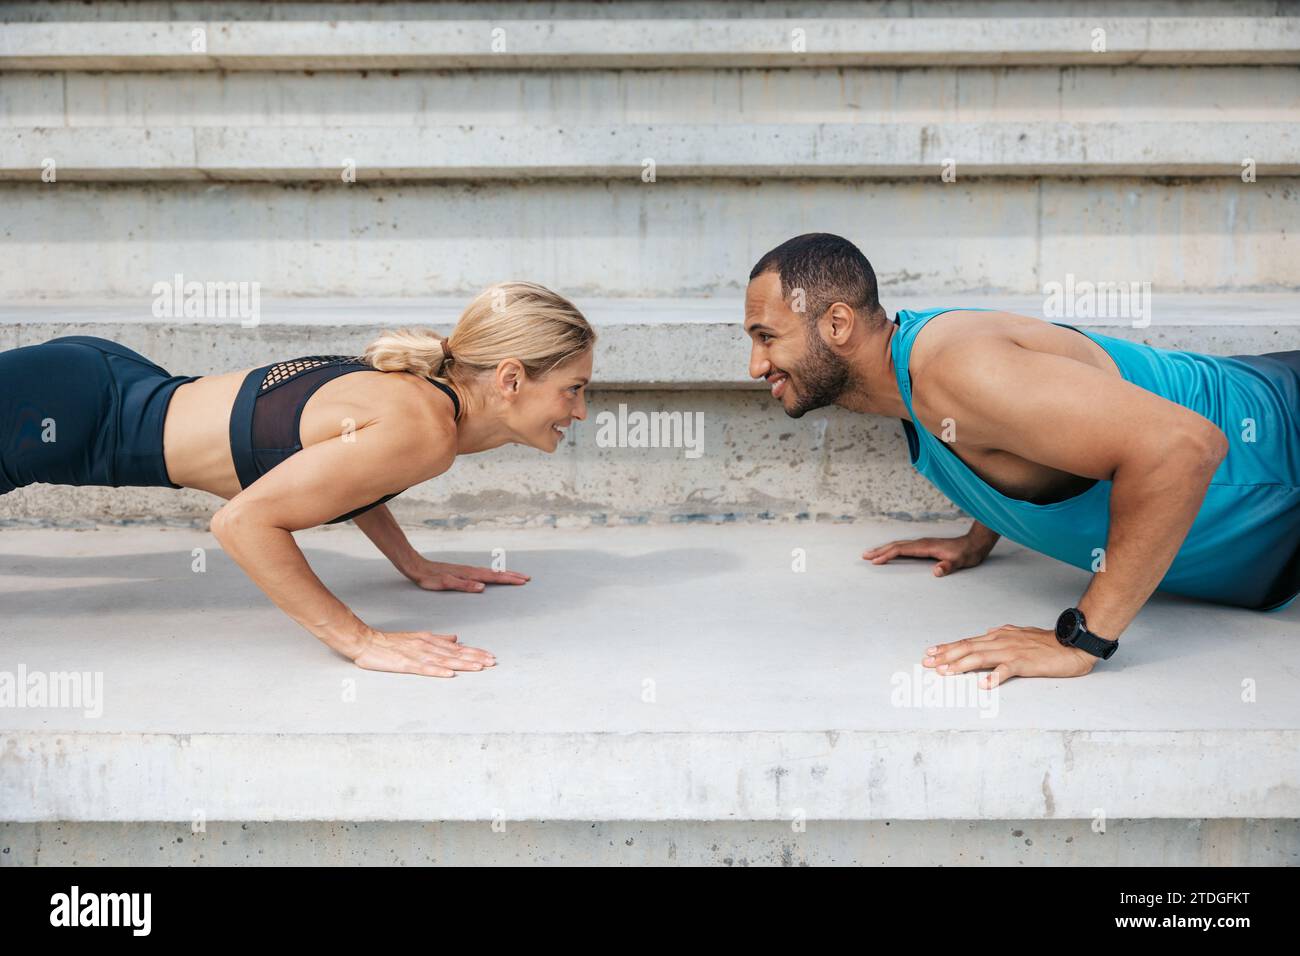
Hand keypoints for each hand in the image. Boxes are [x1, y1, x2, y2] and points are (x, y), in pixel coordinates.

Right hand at [352, 628, 495, 676]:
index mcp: (430, 641)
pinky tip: (450, 674)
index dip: (474, 652)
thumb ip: (438, 639)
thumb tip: (456, 638)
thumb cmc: (390, 642)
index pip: (457, 647)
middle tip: (492, 662)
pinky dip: (438, 671)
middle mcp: (427, 646)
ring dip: (463, 664)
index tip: (489, 656)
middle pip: (455, 653)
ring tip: (479, 667)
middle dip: (475, 658)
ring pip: (445, 660)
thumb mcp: (418, 637)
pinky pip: (425, 668)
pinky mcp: (406, 664)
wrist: (367, 642)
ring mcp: (417, 655)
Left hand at [402, 557, 529, 591]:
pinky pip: (484, 573)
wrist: (417, 566)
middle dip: (511, 575)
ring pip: (491, 572)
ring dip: (504, 574)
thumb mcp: (444, 583)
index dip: (508, 579)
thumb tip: (482, 587)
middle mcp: (470, 571)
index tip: (522, 581)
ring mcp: (467, 570)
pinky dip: (493, 574)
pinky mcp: (463, 572)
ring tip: (516, 576)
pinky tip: (493, 576)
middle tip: (526, 578)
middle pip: (496, 573)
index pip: (493, 577)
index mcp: (469, 574)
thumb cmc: (429, 577)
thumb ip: (463, 585)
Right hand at [863, 533, 991, 576]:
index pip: (901, 550)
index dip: (887, 555)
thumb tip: (936, 572)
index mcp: (925, 547)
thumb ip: (948, 566)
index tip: (875, 561)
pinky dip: (893, 549)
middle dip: (879, 551)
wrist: (974, 544)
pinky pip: (904, 547)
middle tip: (864, 556)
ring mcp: (922, 543)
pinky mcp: (924, 546)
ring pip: (898, 545)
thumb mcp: (960, 562)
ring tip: (872, 554)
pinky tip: (890, 553)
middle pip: (895, 545)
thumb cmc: (966, 554)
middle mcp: (921, 543)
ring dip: (884, 549)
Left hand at [923, 624, 1097, 687]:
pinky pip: (1007, 670)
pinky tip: (984, 685)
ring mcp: (1012, 651)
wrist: (1072, 643)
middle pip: (968, 647)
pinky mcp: (1025, 662)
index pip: (968, 641)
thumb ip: (1002, 635)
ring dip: (961, 665)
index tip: (930, 653)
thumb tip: (987, 633)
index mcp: (999, 636)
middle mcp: (1001, 641)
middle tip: (927, 663)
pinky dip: (995, 677)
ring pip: (981, 657)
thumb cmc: (1047, 642)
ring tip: (945, 672)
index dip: (948, 647)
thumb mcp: (1020, 634)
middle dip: (945, 656)